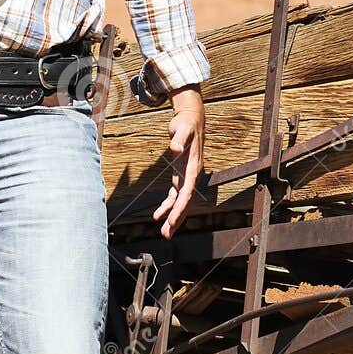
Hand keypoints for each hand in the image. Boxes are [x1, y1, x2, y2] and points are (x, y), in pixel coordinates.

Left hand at [152, 86, 203, 238]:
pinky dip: (168, 206)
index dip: (180, 208)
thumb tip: (174, 149)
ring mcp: (187, 176)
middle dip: (177, 219)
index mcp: (193, 168)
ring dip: (173, 217)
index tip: (172, 220)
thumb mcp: (182, 129)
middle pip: (185, 202)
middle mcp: (192, 175)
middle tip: (167, 234)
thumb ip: (178, 140)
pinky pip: (175, 195)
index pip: (187, 192)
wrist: (192, 119)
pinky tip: (159, 215)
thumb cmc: (187, 124)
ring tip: (165, 232)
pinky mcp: (181, 174)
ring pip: (180, 202)